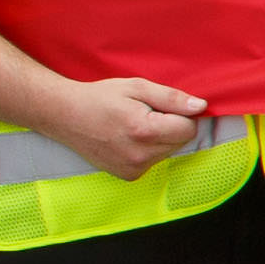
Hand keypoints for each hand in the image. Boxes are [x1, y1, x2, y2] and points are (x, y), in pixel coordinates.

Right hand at [47, 75, 213, 180]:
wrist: (64, 116)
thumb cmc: (100, 97)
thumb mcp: (137, 87)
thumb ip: (171, 98)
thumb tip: (200, 107)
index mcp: (143, 131)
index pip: (188, 129)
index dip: (180, 115)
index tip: (160, 107)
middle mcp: (140, 156)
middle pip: (180, 142)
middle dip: (170, 127)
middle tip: (144, 114)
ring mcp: (133, 169)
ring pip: (168, 153)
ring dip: (160, 139)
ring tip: (133, 126)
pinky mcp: (128, 176)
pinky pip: (154, 162)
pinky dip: (148, 150)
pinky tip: (127, 139)